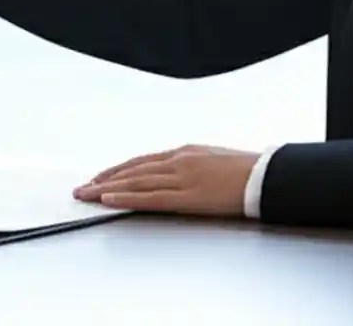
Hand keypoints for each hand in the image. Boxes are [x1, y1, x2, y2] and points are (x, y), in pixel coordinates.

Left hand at [72, 144, 257, 216]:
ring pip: (136, 183)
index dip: (117, 171)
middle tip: (82, 189)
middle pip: (132, 170)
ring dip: (107, 189)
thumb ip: (191, 166)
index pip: (141, 161)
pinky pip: (151, 197)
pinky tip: (109, 199)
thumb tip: (176, 174)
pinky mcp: (190, 196)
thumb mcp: (213, 160)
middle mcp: (178, 161)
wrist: (270, 175)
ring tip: (87, 195)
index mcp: (185, 152)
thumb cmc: (247, 170)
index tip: (99, 178)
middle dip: (104, 180)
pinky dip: (127, 198)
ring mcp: (183, 177)